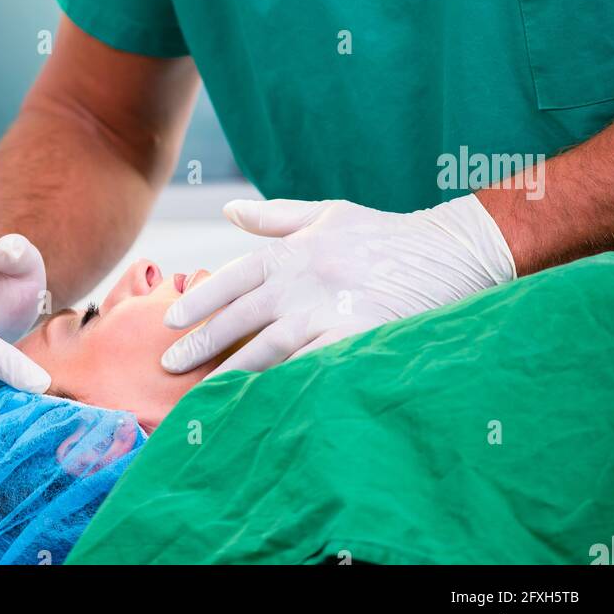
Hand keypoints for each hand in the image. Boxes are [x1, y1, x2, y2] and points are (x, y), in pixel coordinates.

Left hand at [161, 194, 515, 374]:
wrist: (444, 252)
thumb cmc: (382, 234)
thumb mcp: (327, 214)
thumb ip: (275, 218)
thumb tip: (230, 211)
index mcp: (294, 249)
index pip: (234, 278)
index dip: (201, 301)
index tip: (170, 322)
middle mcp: (304, 279)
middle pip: (242, 316)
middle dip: (204, 342)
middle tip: (170, 364)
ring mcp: (330, 310)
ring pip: (269, 347)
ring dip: (233, 371)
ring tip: (203, 392)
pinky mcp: (356, 337)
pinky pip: (311, 366)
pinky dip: (285, 384)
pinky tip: (261, 402)